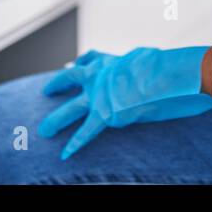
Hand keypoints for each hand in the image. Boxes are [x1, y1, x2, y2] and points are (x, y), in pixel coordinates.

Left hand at [39, 46, 211, 158]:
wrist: (163, 75)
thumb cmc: (167, 66)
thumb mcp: (153, 58)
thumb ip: (144, 65)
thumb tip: (149, 67)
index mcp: (115, 60)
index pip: (93, 58)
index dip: (83, 62)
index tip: (73, 64)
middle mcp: (102, 75)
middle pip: (73, 78)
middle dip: (58, 85)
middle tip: (46, 90)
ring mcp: (100, 95)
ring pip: (71, 108)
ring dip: (56, 120)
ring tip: (43, 130)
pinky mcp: (105, 114)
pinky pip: (86, 132)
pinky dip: (75, 143)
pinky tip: (64, 154)